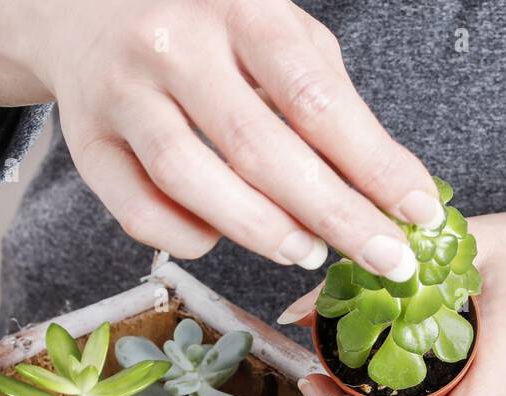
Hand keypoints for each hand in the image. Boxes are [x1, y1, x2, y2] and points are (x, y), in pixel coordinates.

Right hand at [0, 0, 446, 274]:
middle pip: (260, 148)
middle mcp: (174, 44)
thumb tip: (390, 190)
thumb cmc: (207, 30)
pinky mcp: (85, 141)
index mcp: (240, 8)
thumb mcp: (277, 35)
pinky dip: (189, 237)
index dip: (375, 165)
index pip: (317, 99)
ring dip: (262, 232)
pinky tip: (219, 237)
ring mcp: (122, 92)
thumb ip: (329, 102)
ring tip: (306, 253)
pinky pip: (140, 212)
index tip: (420, 212)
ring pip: (192, 181)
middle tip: (385, 259)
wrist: (86, 8)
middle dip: (335, 216)